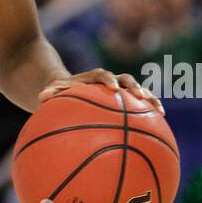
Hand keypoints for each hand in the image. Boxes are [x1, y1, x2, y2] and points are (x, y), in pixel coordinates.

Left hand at [39, 68, 164, 115]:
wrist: (69, 89)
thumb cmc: (60, 92)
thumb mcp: (53, 91)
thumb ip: (50, 93)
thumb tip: (41, 97)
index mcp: (94, 78)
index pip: (102, 75)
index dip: (109, 79)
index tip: (113, 87)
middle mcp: (110, 82)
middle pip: (127, 80)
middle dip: (135, 87)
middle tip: (142, 96)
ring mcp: (120, 91)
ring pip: (138, 92)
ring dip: (150, 100)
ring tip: (160, 112)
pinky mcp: (125, 102)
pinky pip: (139, 107)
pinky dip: (148, 114)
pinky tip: (157, 127)